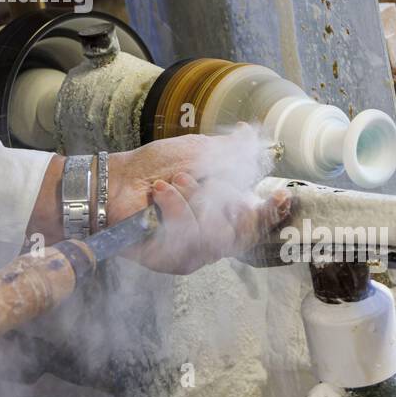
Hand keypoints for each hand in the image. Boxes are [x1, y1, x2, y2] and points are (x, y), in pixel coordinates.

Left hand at [105, 132, 291, 274]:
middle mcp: (211, 238)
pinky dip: (175, 210)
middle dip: (227, 202)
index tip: (282, 196)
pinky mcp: (171, 262)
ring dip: (192, 200)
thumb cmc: (151, 168)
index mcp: (222, 213)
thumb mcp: (194, 153)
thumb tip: (250, 134)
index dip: (272, 213)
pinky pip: (188, 241)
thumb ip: (225, 150)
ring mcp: (192, 253)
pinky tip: (159, 193)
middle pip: (242, 235)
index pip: (257, 222)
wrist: (114, 180)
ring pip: (215, 236)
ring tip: (172, 182)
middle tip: (207, 181)